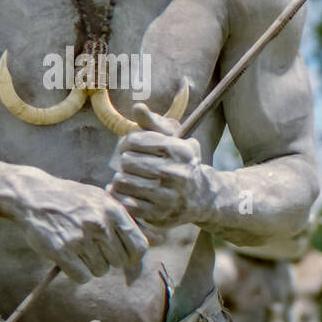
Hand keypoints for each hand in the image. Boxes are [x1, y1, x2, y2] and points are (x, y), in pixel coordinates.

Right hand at [12, 168, 147, 281]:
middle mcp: (100, 224)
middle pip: (119, 262)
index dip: (133, 257)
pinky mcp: (62, 251)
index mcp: (113, 211)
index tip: (124, 257)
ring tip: (77, 248)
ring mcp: (81, 238)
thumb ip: (120, 221)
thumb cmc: (70, 199)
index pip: (139, 247)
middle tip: (92, 248)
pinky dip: (76, 272)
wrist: (33, 196)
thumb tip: (139, 251)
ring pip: (100, 270)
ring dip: (90, 265)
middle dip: (107, 259)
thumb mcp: (99, 199)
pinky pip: (82, 277)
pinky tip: (68, 258)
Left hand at [110, 104, 213, 229]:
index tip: (130, 148)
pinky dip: (119, 195)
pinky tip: (123, 191)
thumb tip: (137, 106)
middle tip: (129, 164)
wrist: (202, 198)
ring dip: (121, 178)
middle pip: (127, 160)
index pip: (134, 140)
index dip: (127, 143)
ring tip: (126, 178)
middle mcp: (174, 173)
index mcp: (178, 150)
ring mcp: (166, 196)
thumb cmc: (181, 164)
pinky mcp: (157, 214)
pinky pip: (124, 201)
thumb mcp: (174, 141)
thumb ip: (153, 124)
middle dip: (125, 161)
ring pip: (123, 181)